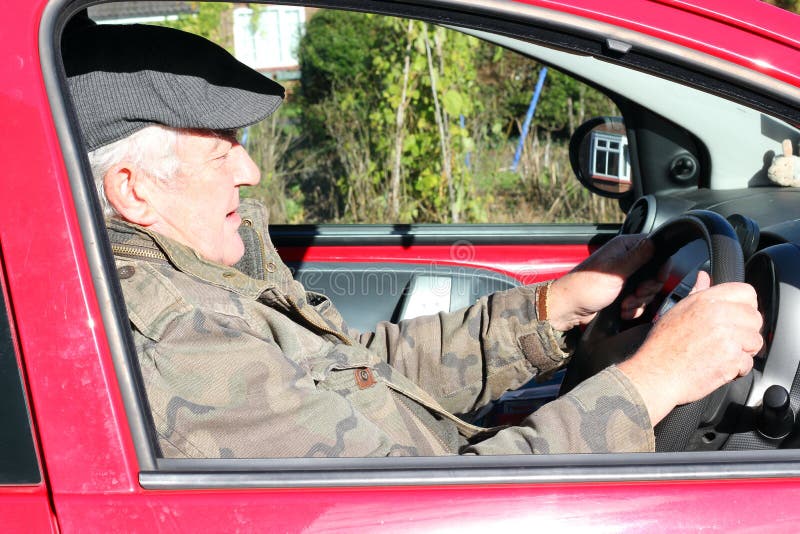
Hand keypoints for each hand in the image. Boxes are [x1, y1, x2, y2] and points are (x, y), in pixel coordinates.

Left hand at [546, 234, 660, 330]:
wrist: (569, 309)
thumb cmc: (585, 287)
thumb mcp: (614, 271)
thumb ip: (637, 257)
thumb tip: (654, 241)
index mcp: (624, 248)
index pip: (656, 250)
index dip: (660, 267)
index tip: (655, 279)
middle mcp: (626, 260)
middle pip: (655, 274)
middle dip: (647, 289)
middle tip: (635, 294)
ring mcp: (624, 278)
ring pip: (648, 290)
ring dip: (639, 302)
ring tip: (625, 304)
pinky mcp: (622, 293)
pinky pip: (640, 302)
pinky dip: (633, 309)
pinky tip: (622, 311)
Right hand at [617, 280, 762, 424]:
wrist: (655, 374)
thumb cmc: (662, 346)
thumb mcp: (676, 312)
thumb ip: (697, 293)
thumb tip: (704, 276)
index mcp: (705, 299)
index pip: (746, 292)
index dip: (745, 307)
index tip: (736, 318)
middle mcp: (718, 313)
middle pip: (755, 318)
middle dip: (745, 332)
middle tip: (726, 342)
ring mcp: (727, 335)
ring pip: (755, 342)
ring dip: (743, 352)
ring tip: (721, 356)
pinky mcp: (732, 357)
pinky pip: (748, 363)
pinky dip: (736, 370)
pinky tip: (718, 368)